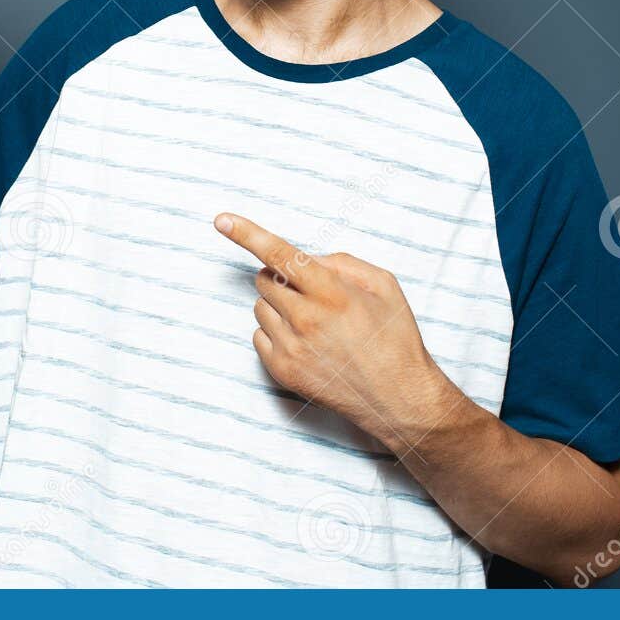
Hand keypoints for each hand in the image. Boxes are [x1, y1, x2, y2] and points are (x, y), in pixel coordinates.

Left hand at [214, 212, 449, 439]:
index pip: (280, 255)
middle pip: (264, 280)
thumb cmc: (394, 339)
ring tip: (314, 323)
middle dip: (279, 278)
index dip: (248, 234)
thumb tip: (307, 259)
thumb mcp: (384, 286)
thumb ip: (342, 263)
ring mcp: (291, 348)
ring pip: (260, 307)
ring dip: (279, 306)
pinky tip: (306, 343)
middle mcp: (306, 320)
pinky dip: (276, 333)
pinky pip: (259, 336)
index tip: (222, 220)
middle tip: (308, 292)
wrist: (397, 399)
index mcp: (331, 294)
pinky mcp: (282, 371)